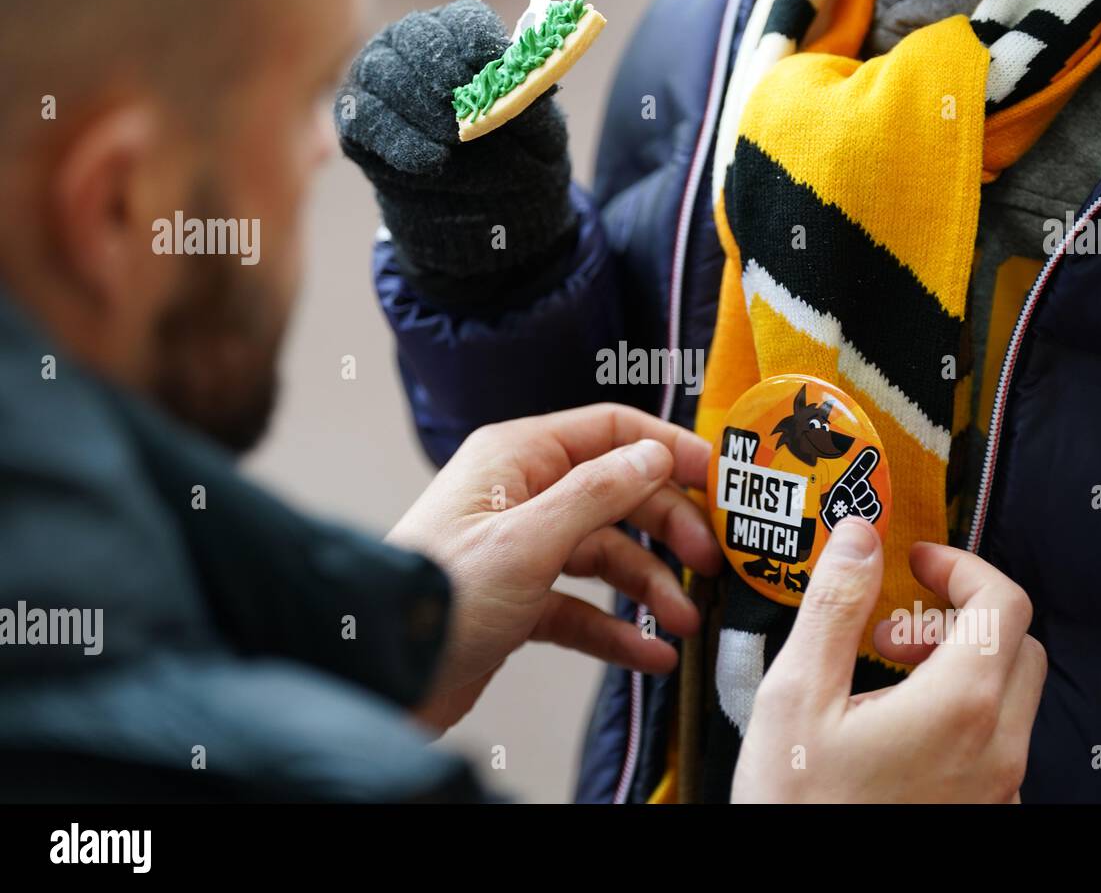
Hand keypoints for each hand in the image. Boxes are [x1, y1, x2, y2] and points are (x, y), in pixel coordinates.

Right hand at [335, 0, 573, 306]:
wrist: (481, 206)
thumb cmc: (514, 156)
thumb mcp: (539, 137)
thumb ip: (532, 109)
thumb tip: (521, 85)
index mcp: (464, 35)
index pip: (465, 21)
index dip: (477, 43)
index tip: (488, 72)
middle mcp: (414, 44)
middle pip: (414, 36)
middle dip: (439, 73)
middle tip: (461, 114)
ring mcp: (379, 78)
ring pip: (380, 71)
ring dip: (417, 107)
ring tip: (450, 145)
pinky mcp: (358, 118)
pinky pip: (362, 116)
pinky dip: (394, 138)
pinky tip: (427, 161)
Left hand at [387, 403, 721, 730]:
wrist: (379, 674)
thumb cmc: (437, 595)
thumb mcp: (527, 538)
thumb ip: (598, 492)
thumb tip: (654, 453)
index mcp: (517, 457)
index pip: (611, 430)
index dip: (668, 449)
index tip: (717, 479)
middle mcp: (521, 494)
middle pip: (618, 495)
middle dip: (668, 528)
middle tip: (709, 562)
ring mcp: (522, 547)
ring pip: (606, 554)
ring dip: (650, 586)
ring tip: (682, 621)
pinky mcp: (519, 599)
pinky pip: (583, 606)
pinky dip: (617, 628)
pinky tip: (650, 653)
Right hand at [733, 517, 1046, 802]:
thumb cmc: (799, 810)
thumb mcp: (798, 695)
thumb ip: (835, 606)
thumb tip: (860, 540)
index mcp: (957, 707)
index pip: (1004, 602)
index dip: (961, 566)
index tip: (919, 563)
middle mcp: (994, 748)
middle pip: (1018, 645)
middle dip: (958, 617)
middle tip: (893, 628)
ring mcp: (995, 786)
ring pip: (1009, 696)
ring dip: (956, 665)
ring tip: (881, 681)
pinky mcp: (982, 810)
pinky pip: (993, 742)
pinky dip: (957, 713)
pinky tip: (893, 729)